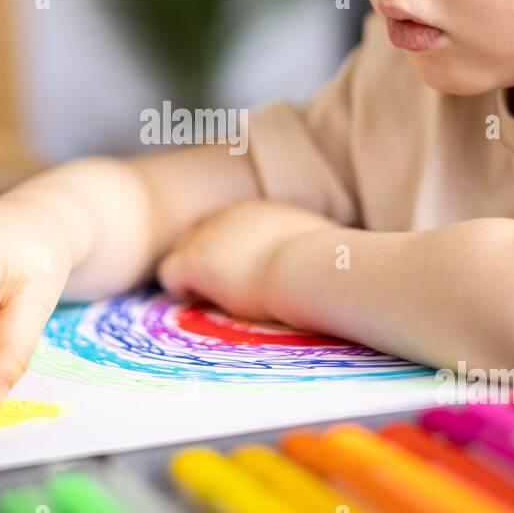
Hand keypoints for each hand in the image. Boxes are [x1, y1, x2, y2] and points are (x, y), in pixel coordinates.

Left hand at [155, 199, 337, 319]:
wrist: (308, 267)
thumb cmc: (325, 262)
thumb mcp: (325, 246)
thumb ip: (319, 250)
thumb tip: (343, 259)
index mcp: (259, 213)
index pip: (231, 224)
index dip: (230, 248)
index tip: (240, 270)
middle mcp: (229, 217)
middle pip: (200, 232)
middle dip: (205, 257)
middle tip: (218, 285)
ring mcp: (209, 238)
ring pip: (183, 250)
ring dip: (192, 272)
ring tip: (201, 295)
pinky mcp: (195, 263)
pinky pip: (170, 272)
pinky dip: (178, 288)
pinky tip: (192, 299)